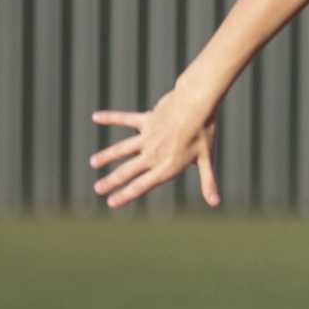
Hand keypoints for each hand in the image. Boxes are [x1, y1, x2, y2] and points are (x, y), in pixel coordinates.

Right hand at [89, 88, 221, 208]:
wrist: (198, 105)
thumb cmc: (205, 133)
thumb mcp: (208, 160)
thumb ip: (208, 182)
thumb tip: (215, 204)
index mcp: (167, 167)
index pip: (142, 186)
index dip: (125, 195)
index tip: (111, 202)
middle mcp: (153, 154)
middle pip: (127, 171)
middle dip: (111, 181)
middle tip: (97, 189)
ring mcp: (147, 137)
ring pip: (121, 149)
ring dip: (106, 156)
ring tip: (93, 163)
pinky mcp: (146, 120)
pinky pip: (124, 119)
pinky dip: (110, 117)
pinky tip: (95, 117)